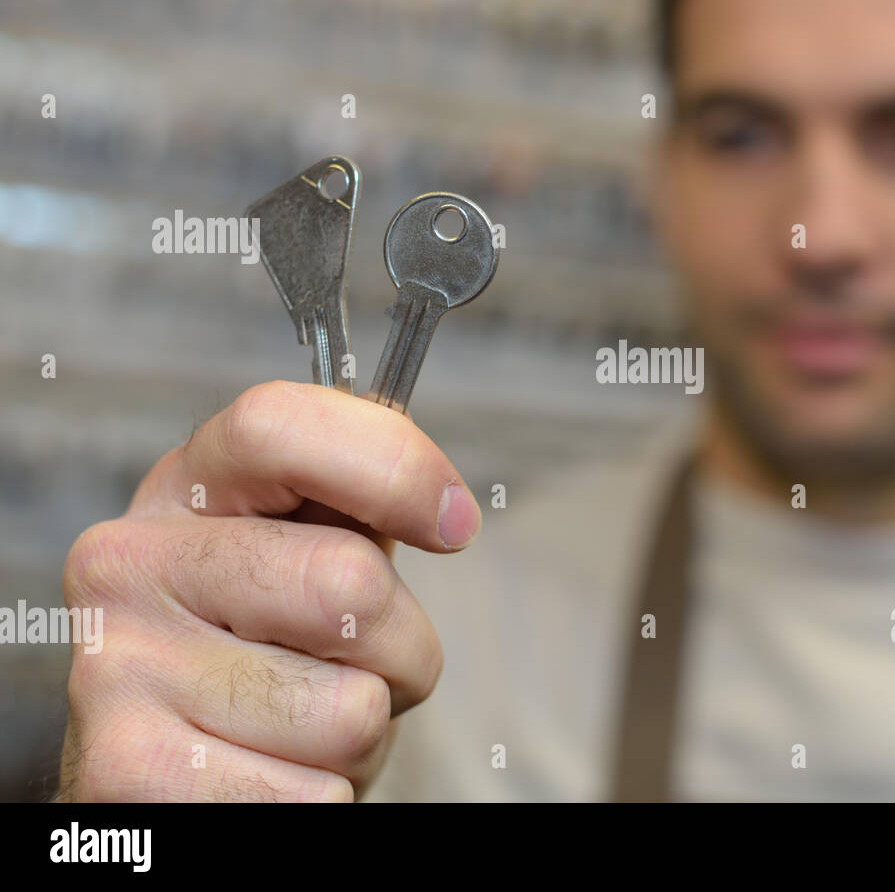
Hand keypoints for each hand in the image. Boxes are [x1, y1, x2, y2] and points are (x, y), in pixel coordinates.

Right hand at [56, 380, 479, 800]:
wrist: (182, 767)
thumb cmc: (273, 641)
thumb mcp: (317, 544)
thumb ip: (366, 495)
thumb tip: (446, 510)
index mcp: (186, 486)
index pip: (279, 425)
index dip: (394, 469)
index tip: (454, 525)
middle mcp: (128, 564)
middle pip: (347, 583)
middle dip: (398, 642)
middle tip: (352, 658)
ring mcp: (115, 670)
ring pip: (350, 707)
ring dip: (362, 728)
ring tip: (303, 718)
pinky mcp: (127, 776)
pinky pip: (318, 796)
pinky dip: (326, 796)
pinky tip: (272, 772)